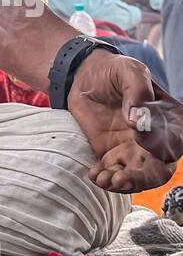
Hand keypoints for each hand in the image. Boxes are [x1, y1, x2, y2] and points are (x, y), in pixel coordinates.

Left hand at [66, 49, 182, 192]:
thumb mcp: (128, 71)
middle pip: (159, 169)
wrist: (83, 76)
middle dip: (142, 178)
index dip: (162, 147)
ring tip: (105, 179)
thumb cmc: (114, 71)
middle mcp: (156, 140)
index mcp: (169, 120)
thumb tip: (137, 120)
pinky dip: (106, 180)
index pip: (175, 142)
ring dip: (123, 184)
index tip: (140, 138)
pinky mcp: (113, 156)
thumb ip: (137, 91)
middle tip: (121, 177)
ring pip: (137, 178)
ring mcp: (134, 151)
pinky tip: (95, 175)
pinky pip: (114, 175)